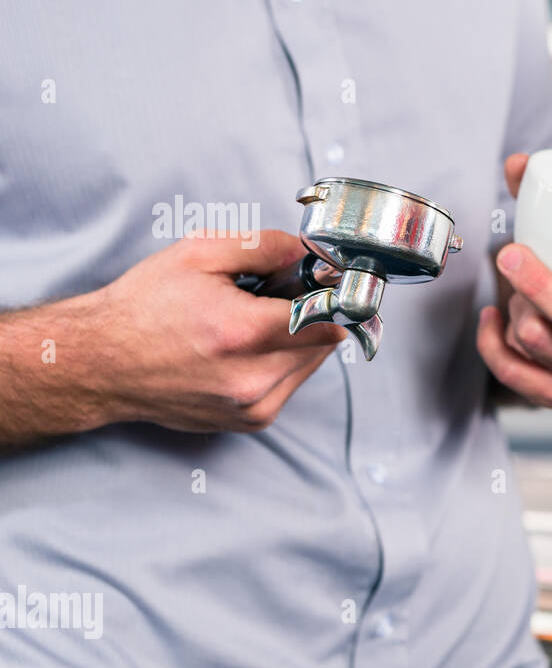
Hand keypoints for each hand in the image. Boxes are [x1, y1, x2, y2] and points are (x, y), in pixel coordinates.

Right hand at [92, 230, 346, 431]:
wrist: (102, 362)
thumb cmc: (144, 306)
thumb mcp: (199, 253)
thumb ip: (263, 246)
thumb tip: (310, 253)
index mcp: (242, 332)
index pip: (328, 317)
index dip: (333, 295)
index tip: (330, 283)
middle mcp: (253, 378)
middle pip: (325, 341)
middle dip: (313, 314)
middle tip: (280, 297)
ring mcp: (254, 406)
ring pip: (311, 364)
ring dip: (299, 340)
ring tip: (255, 324)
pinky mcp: (252, 421)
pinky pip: (291, 385)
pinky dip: (282, 364)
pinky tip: (248, 349)